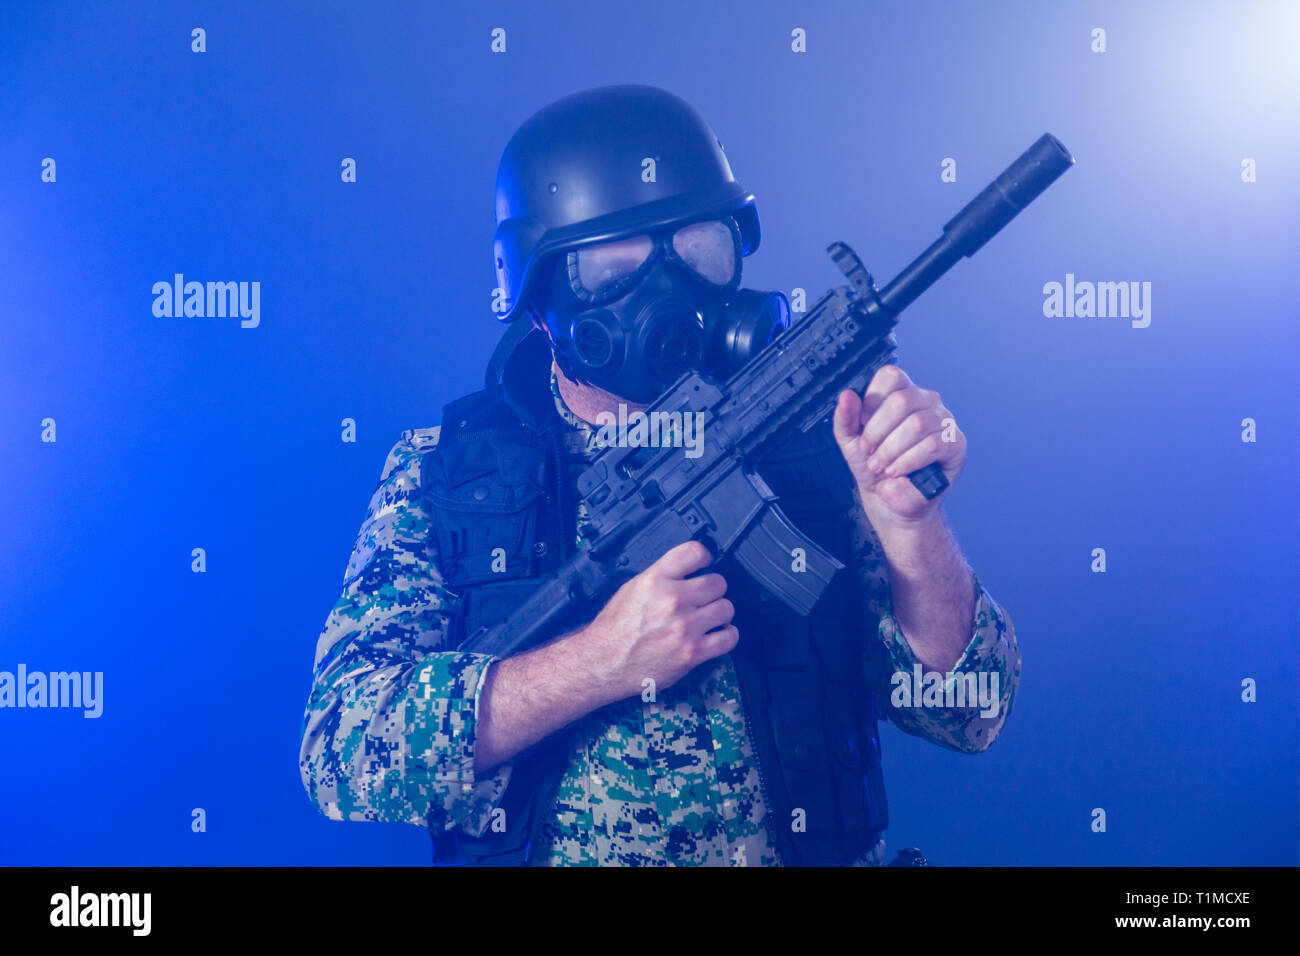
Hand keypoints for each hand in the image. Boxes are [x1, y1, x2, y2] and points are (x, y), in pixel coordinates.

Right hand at [572, 540, 736, 705]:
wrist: (604, 663)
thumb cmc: (613, 630)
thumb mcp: (631, 589)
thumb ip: (660, 576)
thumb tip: (684, 570)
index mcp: (655, 580)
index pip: (694, 552)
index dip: (704, 557)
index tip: (705, 563)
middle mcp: (672, 600)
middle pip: (717, 582)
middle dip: (713, 589)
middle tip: (705, 597)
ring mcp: (685, 627)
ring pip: (726, 608)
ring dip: (720, 613)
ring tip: (710, 617)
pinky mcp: (692, 652)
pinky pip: (728, 638)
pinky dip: (727, 636)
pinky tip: (717, 634)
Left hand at [832, 364, 964, 524]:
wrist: (889, 499)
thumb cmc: (873, 466)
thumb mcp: (851, 441)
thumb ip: (846, 418)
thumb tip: (847, 395)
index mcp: (902, 392)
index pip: (891, 376)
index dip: (872, 400)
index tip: (862, 425)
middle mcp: (927, 401)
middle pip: (902, 400)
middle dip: (878, 430)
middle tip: (869, 451)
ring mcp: (944, 420)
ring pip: (917, 424)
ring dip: (890, 450)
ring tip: (880, 466)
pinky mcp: (955, 443)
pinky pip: (932, 445)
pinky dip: (907, 461)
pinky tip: (895, 471)